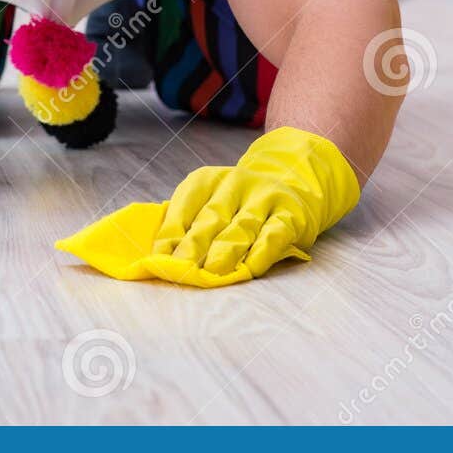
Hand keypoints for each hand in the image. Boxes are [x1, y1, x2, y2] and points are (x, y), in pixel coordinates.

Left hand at [153, 126, 360, 277]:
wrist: (290, 187)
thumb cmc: (237, 207)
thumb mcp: (210, 204)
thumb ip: (187, 226)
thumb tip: (162, 258)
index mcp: (207, 179)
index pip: (184, 206)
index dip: (171, 234)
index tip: (161, 259)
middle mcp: (235, 182)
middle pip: (210, 218)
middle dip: (194, 246)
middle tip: (182, 270)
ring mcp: (264, 197)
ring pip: (241, 227)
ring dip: (225, 251)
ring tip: (211, 272)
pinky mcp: (291, 215)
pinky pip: (274, 236)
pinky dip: (261, 253)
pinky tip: (250, 269)